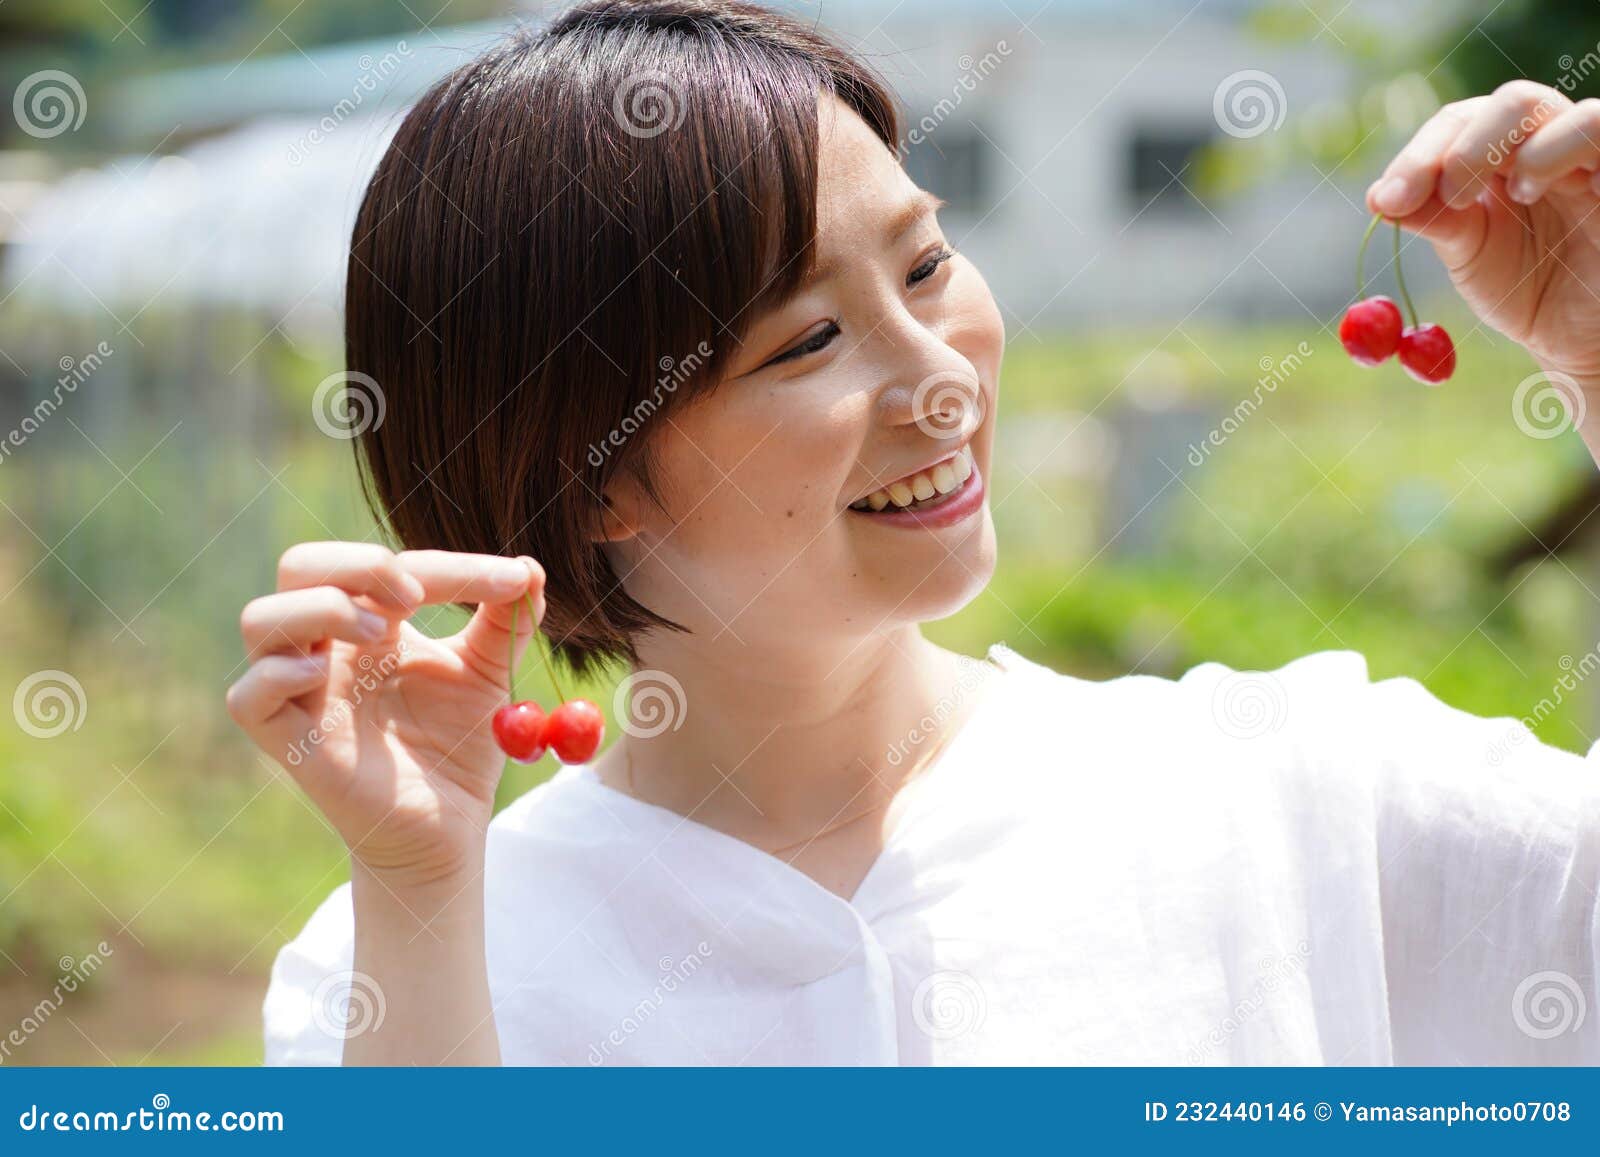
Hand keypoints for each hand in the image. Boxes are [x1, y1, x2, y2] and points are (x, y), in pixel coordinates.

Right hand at [226, 543, 543, 889]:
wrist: (450, 829)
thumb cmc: (458, 747)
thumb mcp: (490, 674)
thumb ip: (507, 621)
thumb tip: (532, 568)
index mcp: (370, 623)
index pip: (387, 567)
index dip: (451, 565)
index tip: (513, 580)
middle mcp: (328, 649)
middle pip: (301, 567)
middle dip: (358, 564)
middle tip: (415, 595)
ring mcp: (304, 695)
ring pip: (261, 620)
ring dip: (320, 608)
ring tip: (376, 633)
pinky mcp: (291, 745)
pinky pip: (249, 698)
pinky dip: (280, 675)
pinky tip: (326, 677)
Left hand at [1367, 82, 1599, 396]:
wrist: (1580, 339)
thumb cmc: (1528, 291)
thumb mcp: (1470, 255)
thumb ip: (1435, 219)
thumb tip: (1378, 196)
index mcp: (1504, 156)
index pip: (1459, 123)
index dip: (1419, 155)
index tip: (1385, 201)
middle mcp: (1546, 141)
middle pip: (1502, 103)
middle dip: (1451, 148)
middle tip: (1425, 199)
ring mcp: (1586, 153)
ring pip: (1538, 104)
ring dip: (1487, 146)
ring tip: (1475, 199)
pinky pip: (1595, 126)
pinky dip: (1553, 148)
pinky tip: (1528, 190)